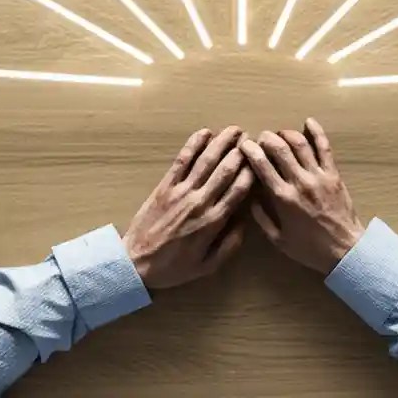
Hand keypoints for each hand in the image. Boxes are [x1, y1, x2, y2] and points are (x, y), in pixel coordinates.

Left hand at [122, 127, 254, 289]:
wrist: (136, 262)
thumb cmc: (174, 267)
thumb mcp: (207, 266)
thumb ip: (230, 245)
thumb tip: (245, 222)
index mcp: (213, 222)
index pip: (239, 190)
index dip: (252, 173)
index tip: (261, 161)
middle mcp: (199, 202)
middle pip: (225, 170)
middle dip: (240, 152)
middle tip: (252, 139)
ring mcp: (181, 191)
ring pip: (205, 161)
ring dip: (221, 142)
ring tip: (234, 130)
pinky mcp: (165, 185)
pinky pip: (182, 161)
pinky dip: (193, 145)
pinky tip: (205, 133)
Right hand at [240, 118, 364, 274]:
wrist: (344, 250)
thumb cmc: (310, 248)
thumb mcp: (278, 240)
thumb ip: (262, 218)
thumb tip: (250, 199)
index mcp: (283, 198)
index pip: (262, 165)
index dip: (250, 151)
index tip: (244, 145)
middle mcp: (299, 182)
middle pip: (279, 149)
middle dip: (267, 138)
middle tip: (261, 137)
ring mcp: (318, 176)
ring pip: (300, 144)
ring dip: (286, 133)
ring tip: (279, 133)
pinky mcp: (333, 174)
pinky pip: (325, 148)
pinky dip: (317, 132)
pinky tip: (309, 122)